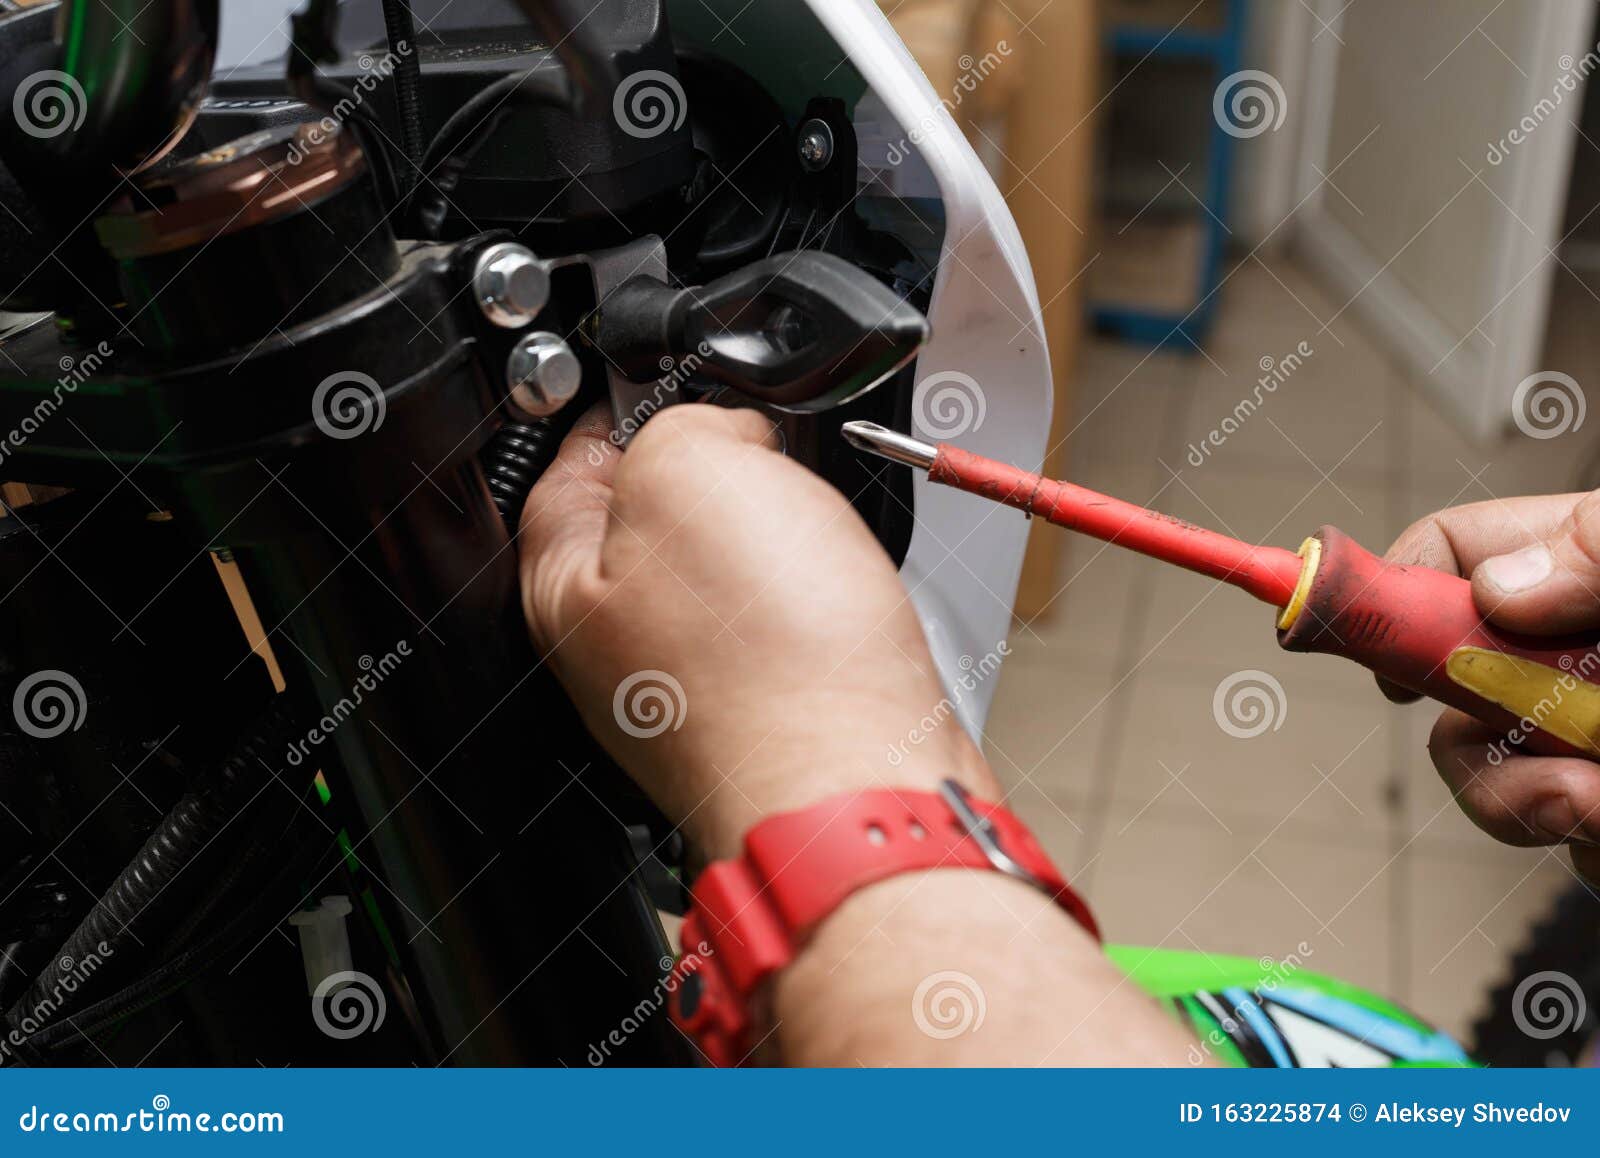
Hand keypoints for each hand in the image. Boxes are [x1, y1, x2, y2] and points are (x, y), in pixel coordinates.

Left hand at [517, 403, 1198, 1066]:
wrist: (863, 785)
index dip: (622, 405)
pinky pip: (783, 620)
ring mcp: (695, 686)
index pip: (564, 465)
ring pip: (728, 570)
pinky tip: (839, 591)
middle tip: (761, 446)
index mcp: (563, 586)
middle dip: (715, 469)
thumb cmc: (771, 668)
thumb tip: (723, 428)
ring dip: (773, 530)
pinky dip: (813, 590)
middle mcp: (618, 648)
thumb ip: (682, 421)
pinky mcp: (771, 711)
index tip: (667, 380)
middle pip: (653, 518)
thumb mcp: (692, 470)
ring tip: (810, 527)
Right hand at [1383, 491, 1599, 879]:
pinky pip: (1564, 843)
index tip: (1382, 654)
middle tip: (1550, 771)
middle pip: (1441, 684)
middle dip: (1472, 738)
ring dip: (1533, 807)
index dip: (1392, 591)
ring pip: (1491, 779)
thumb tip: (1501, 591)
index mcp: (1579, 570)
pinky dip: (1589, 846)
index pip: (1448, 556)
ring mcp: (1582, 734)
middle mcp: (1568, 654)